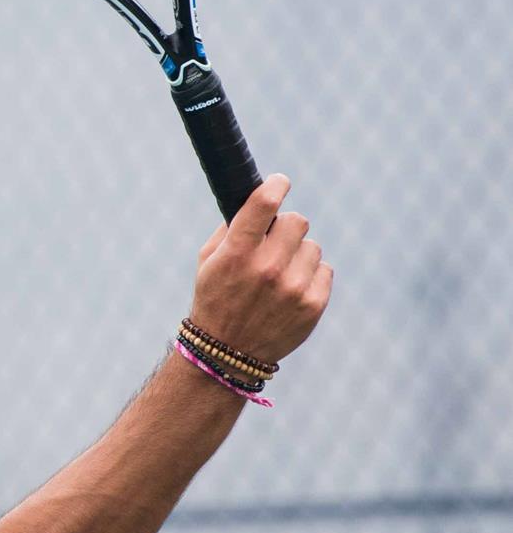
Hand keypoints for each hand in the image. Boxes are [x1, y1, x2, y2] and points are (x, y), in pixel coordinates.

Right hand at [187, 175, 331, 363]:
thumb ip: (231, 229)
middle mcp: (267, 268)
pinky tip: (292, 288)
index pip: (264, 204)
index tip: (280, 182)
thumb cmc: (216, 297)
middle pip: (297, 221)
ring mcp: (294, 287)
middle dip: (286, 227)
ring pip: (312, 247)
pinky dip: (310, 274)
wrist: (228, 351)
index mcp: (236, 253)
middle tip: (275, 240)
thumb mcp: (208, 261)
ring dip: (298, 253)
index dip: (275, 186)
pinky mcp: (313, 304)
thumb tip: (258, 201)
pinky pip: (325, 269)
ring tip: (280, 272)